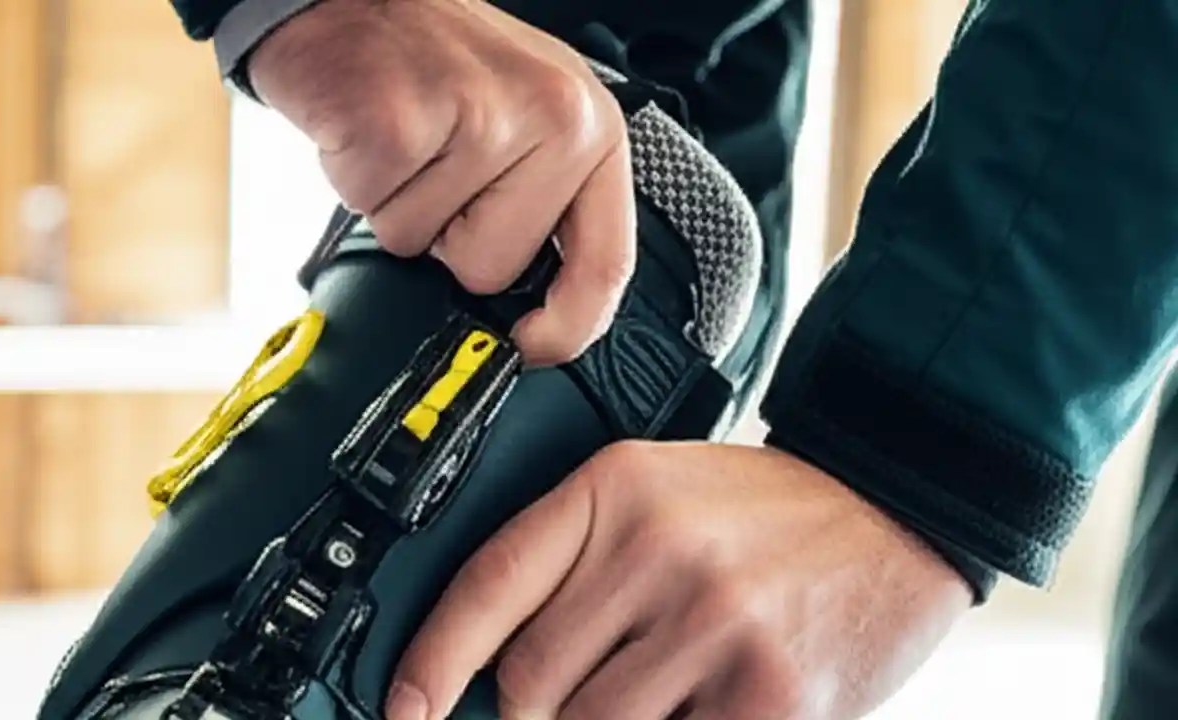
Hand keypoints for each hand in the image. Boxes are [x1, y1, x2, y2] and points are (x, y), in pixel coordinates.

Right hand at [249, 0, 635, 365]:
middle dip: (447, 236)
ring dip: (398, 205)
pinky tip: (370, 129)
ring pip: (423, 246)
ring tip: (406, 140)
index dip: (572, 326)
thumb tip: (533, 317)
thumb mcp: (526, 122)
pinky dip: (356, 183)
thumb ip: (544, 205)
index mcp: (592, 129)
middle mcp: (551, 120)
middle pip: (492, 269)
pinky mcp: (399, 122)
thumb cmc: (437, 63)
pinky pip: (372, 211)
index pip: (607, 263)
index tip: (534, 346)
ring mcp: (478, 118)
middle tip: (435, 163)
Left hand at [387, 442, 971, 719]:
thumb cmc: (768, 514)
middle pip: (529, 681)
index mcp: (615, 488)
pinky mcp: (766, 695)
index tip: (404, 707)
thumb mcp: (660, 499)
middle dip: (532, 713)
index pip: (491, 583)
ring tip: (656, 693)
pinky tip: (696, 706)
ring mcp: (714, 623)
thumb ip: (580, 566)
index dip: (431, 658)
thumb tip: (502, 670)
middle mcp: (657, 549)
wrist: (895, 509)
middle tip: (581, 695)